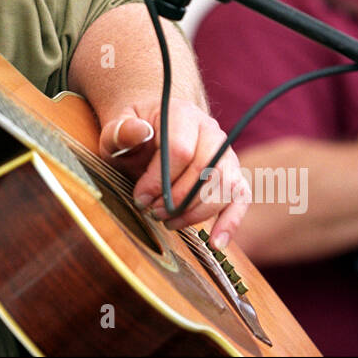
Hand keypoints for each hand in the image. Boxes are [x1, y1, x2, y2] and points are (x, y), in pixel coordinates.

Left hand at [97, 99, 250, 250]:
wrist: (152, 132)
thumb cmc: (133, 135)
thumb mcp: (117, 130)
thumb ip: (121, 131)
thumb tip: (140, 132)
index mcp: (182, 114)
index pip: (181, 150)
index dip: (160, 180)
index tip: (141, 199)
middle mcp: (211, 131)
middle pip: (206, 170)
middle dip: (178, 200)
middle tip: (154, 212)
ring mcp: (225, 154)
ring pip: (225, 186)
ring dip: (196, 212)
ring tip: (169, 221)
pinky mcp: (232, 175)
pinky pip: (240, 198)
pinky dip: (230, 222)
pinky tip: (215, 243)